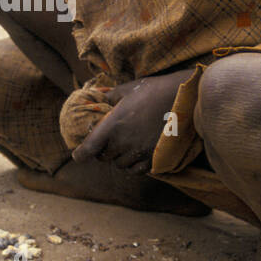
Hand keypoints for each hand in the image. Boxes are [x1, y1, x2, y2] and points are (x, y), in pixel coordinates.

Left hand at [71, 70, 189, 173]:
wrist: (183, 99)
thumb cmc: (154, 90)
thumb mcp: (127, 89)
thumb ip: (109, 96)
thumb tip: (97, 97)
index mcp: (112, 125)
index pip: (89, 149)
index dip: (80, 154)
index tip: (78, 155)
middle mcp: (123, 142)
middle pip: (104, 157)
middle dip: (103, 151)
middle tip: (108, 142)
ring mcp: (139, 152)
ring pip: (120, 165)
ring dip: (118, 158)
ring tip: (124, 146)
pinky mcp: (154, 159)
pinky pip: (136, 171)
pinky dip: (133, 165)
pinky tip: (136, 154)